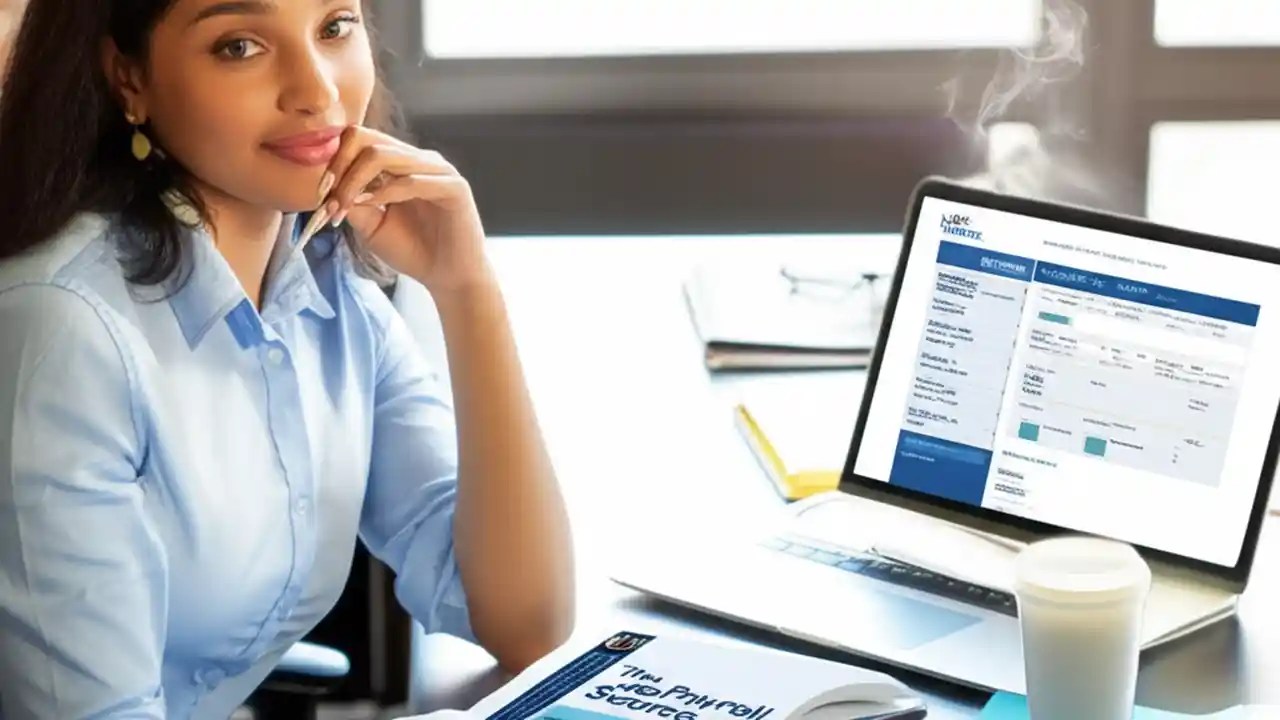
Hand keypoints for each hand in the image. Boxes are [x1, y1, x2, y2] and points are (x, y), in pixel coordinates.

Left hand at [320, 126, 491, 293]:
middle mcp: (418, 159)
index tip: (322, 194)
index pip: (360, 139)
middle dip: (340, 168)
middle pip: (367, 139)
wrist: (446, 277)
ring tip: (345, 207)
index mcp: (400, 162)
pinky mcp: (454, 187)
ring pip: (384, 154)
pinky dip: (385, 192)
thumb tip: (329, 185)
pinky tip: (372, 206)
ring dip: (355, 181)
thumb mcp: (370, 224)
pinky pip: (412, 180)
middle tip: (329, 199)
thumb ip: (353, 201)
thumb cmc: (412, 250)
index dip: (334, 161)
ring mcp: (438, 169)